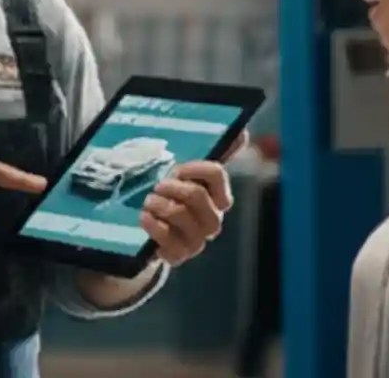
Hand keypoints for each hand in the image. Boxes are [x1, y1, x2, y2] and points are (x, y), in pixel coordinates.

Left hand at [139, 130, 246, 265]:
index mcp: (219, 199)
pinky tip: (145, 217)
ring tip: (149, 201)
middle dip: (172, 187)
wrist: (157, 235)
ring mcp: (197, 241)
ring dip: (158, 204)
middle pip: (196, 195)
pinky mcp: (179, 255)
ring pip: (179, 214)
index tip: (178, 169)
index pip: (216, 174)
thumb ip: (216, 154)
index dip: (194, 168)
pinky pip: (166, 238)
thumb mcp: (190, 176)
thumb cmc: (176, 200)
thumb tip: (243, 132)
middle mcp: (213, 220)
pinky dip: (152, 224)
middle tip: (158, 186)